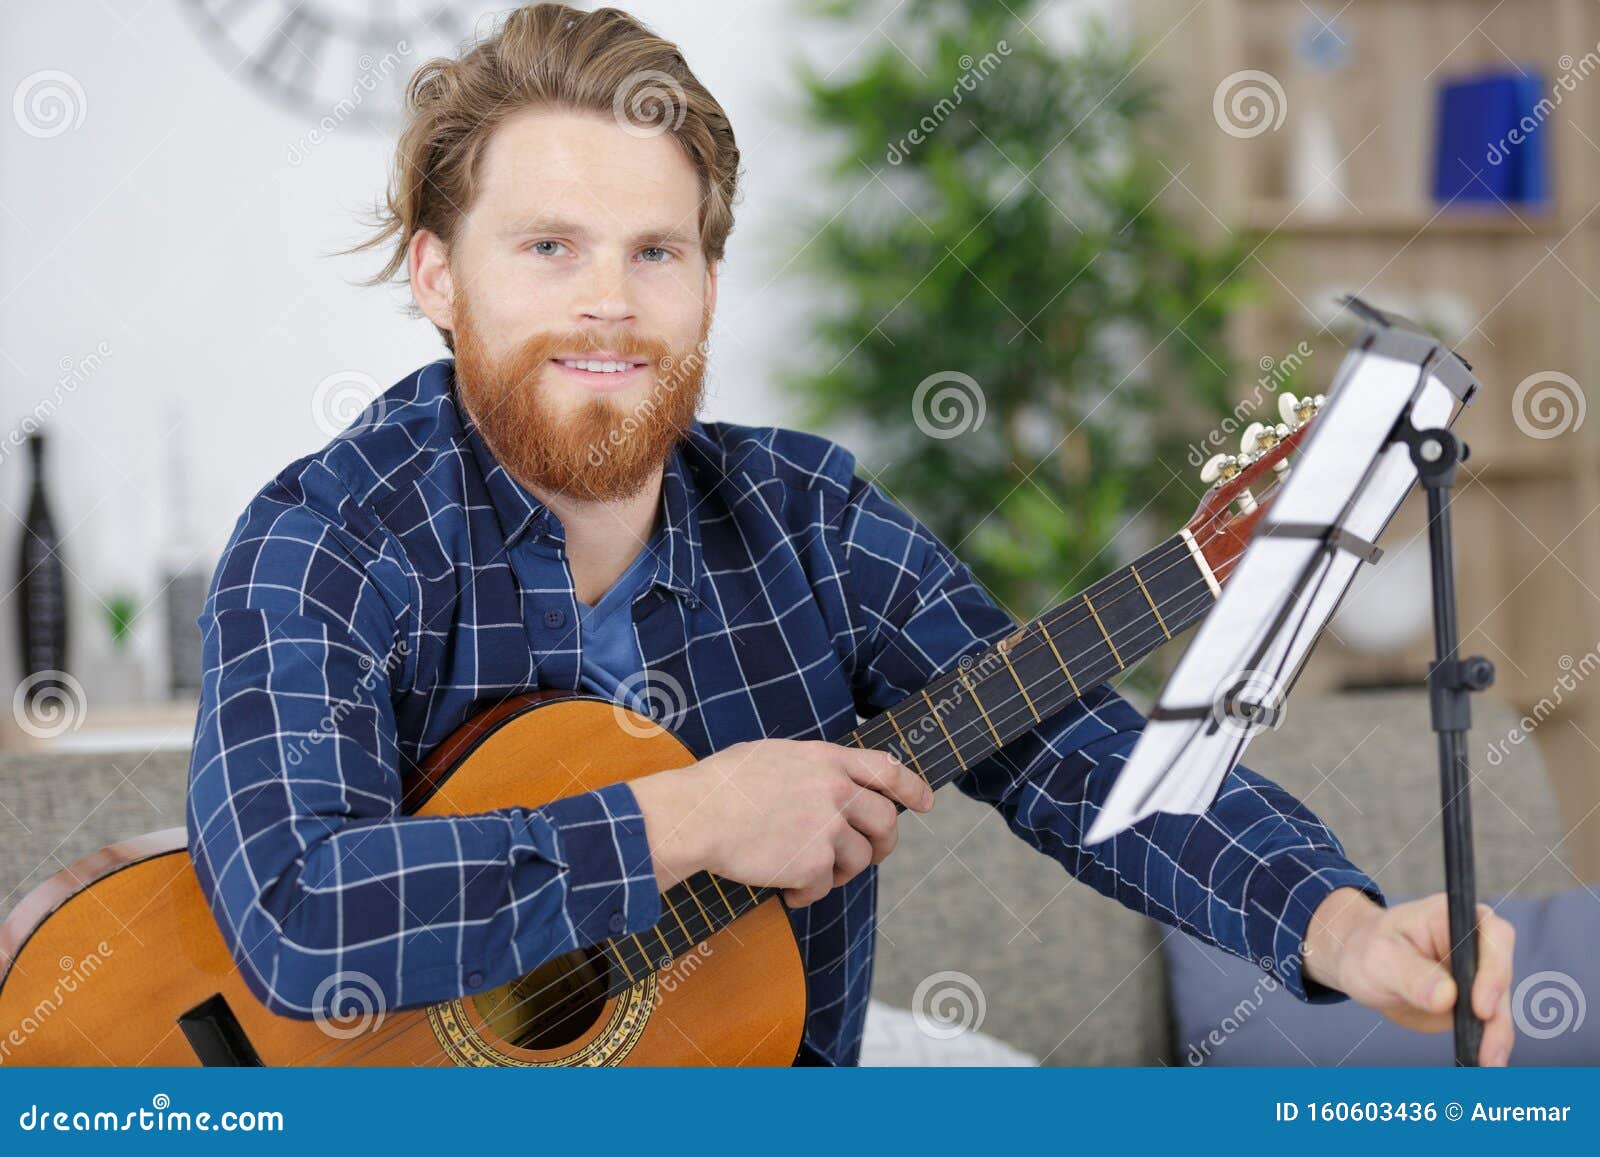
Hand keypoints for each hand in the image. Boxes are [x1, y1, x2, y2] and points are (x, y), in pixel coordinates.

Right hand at [629, 739, 933, 906]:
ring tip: (810, 873)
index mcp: (827, 760)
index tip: (926, 801)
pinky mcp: (813, 864)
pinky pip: (825, 887)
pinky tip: (787, 890)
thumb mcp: (776, 756)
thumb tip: (834, 783)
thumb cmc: (723, 785)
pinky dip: (808, 893)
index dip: (912, 787)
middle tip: (870, 855)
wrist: (697, 815)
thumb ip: (813, 768)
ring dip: (840, 872)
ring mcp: (827, 828)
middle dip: (883, 844)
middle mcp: (835, 791)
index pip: (887, 769)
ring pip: (860, 859)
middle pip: (886, 822)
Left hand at [1304, 888, 1516, 1065]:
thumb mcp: (1379, 959)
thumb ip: (1410, 975)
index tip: (1479, 1006)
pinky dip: (1487, 1045)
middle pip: (1502, 976)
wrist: (1360, 966)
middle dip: (1497, 1015)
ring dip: (1496, 1038)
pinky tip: (1482, 1064)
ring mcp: (1477, 974)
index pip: (1493, 935)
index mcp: (1452, 917)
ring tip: (1488, 1065)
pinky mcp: (1474, 1002)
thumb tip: (1447, 997)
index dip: (1494, 970)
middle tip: (1488, 1051)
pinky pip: (1488, 1025)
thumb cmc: (1367, 949)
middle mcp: (1474, 943)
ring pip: (1499, 1006)